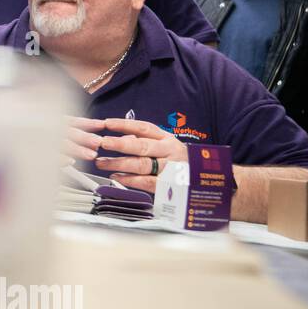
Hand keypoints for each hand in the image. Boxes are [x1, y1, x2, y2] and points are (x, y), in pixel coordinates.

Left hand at [71, 116, 188, 191]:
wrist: (205, 179)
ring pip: (142, 164)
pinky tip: (116, 177)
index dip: (124, 125)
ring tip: (102, 162)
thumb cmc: (178, 161)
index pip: (144, 128)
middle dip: (120, 144)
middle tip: (103, 143)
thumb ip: (144, 141)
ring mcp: (169, 168)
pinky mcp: (169, 185)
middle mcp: (168, 151)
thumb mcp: (165, 146)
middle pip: (142, 146)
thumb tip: (121, 137)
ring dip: (119, 164)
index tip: (107, 123)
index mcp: (166, 138)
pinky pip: (146, 182)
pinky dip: (129, 180)